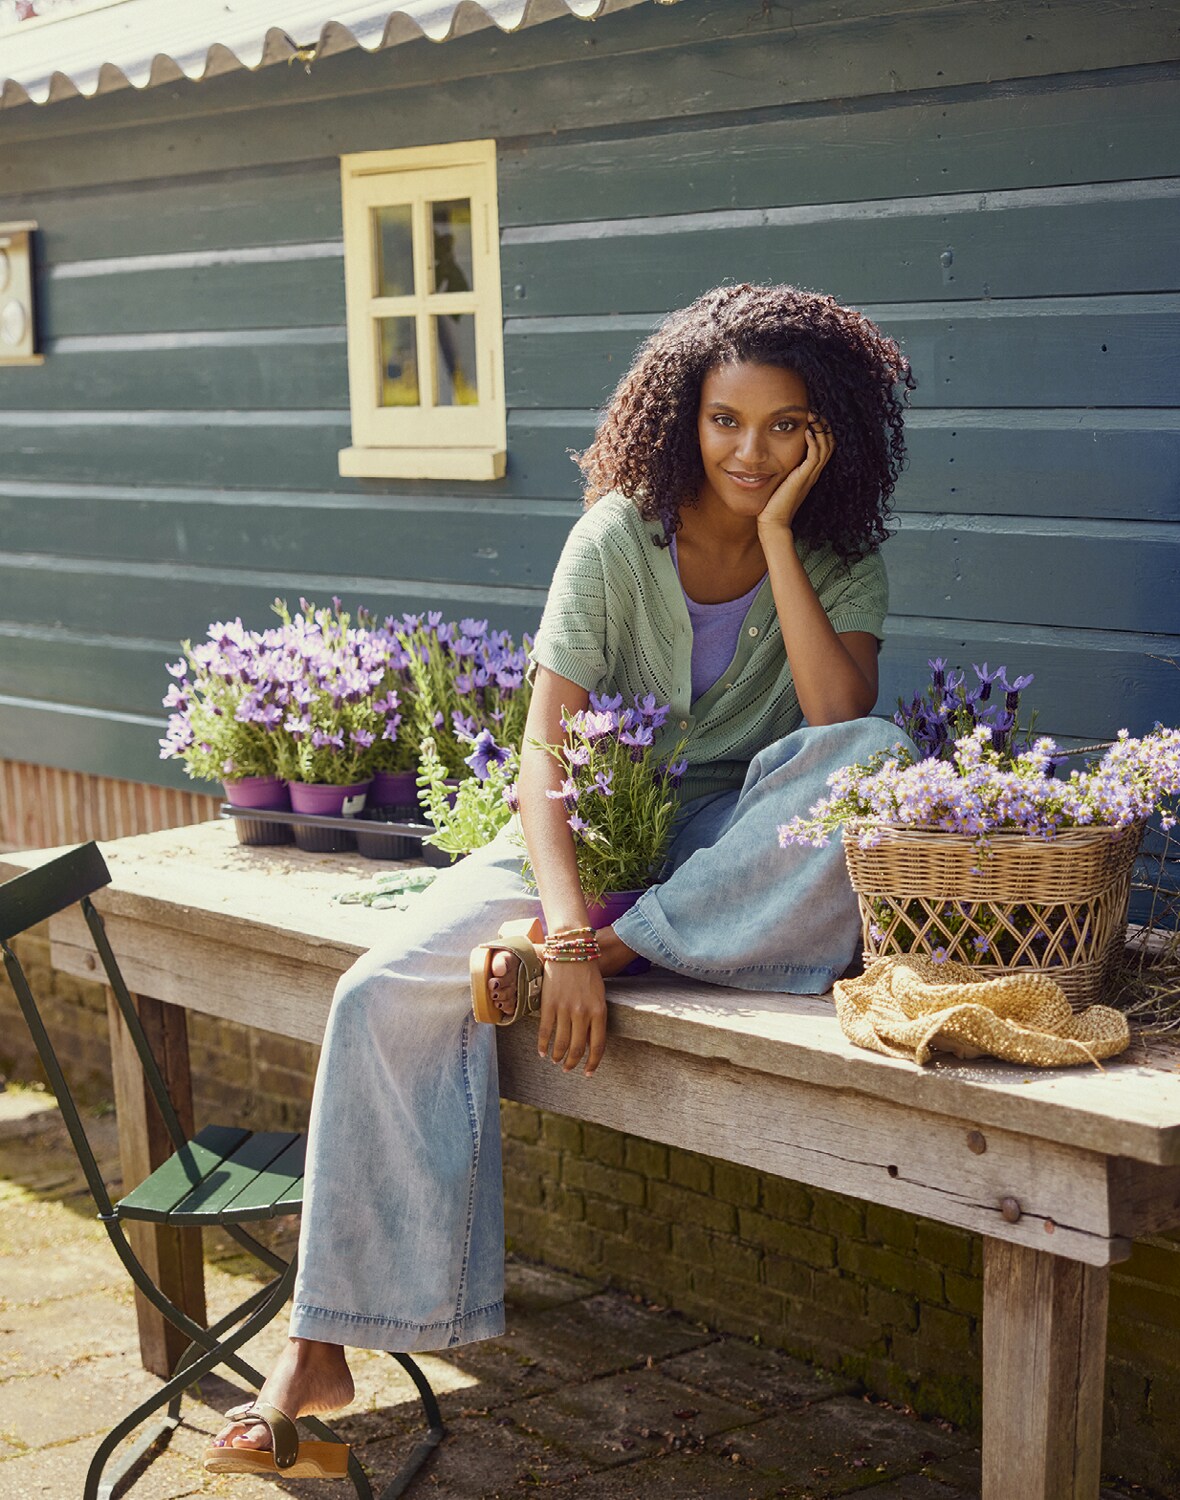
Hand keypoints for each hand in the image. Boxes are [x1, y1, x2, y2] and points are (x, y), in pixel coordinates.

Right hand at [537, 961, 607, 1075]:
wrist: (571, 950)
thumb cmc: (588, 972)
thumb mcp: (599, 996)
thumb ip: (595, 1017)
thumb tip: (589, 1041)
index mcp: (599, 1011)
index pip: (598, 1046)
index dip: (593, 1063)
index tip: (588, 1072)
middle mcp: (583, 1013)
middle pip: (578, 1048)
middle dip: (572, 1063)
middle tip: (568, 1068)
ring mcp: (565, 1009)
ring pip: (561, 1043)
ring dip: (557, 1056)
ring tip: (556, 1060)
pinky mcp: (549, 1004)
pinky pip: (545, 1031)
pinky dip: (542, 1045)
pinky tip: (542, 1052)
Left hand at [758, 414, 834, 534]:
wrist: (772, 522)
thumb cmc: (771, 504)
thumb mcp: (777, 479)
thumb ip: (779, 467)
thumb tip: (768, 455)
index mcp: (809, 472)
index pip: (823, 446)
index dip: (820, 430)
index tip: (809, 417)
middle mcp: (813, 472)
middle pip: (829, 443)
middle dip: (823, 425)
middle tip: (813, 411)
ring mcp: (810, 475)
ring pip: (825, 447)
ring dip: (820, 429)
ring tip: (812, 416)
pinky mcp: (804, 478)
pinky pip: (815, 456)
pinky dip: (814, 442)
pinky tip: (807, 431)